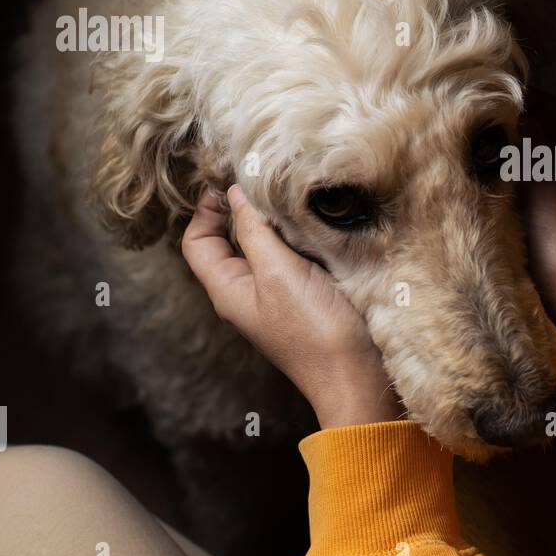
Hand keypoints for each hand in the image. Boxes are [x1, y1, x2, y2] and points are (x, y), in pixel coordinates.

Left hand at [181, 185, 401, 429]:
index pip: (197, 241)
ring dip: (277, 221)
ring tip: (296, 197)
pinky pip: (294, 255)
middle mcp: (248, 290)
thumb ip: (254, 230)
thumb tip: (237, 192)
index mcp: (227, 289)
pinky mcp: (309, 294)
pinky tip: (319, 222)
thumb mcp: (277, 272)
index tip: (233, 182)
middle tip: (268, 180)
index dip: (207, 209)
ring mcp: (280, 293)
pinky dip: (301, 235)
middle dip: (244, 208)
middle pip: (230, 240)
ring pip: (266, 244)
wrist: (359, 376)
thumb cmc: (313, 330)